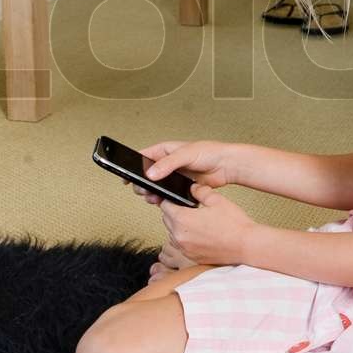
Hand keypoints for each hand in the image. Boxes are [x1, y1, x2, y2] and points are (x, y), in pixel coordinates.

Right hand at [124, 140, 240, 204]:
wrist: (227, 166)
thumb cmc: (210, 152)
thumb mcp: (186, 154)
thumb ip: (168, 164)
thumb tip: (151, 173)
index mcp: (164, 150)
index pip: (142, 157)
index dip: (131, 166)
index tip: (125, 177)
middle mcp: (167, 163)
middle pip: (145, 175)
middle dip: (141, 184)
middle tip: (143, 190)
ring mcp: (173, 176)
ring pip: (155, 187)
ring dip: (151, 193)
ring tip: (152, 197)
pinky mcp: (180, 187)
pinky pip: (167, 194)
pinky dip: (163, 199)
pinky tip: (163, 201)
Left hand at [159, 184, 255, 266]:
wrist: (246, 246)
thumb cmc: (234, 225)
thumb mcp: (217, 200)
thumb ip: (201, 191)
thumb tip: (193, 188)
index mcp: (183, 219)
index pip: (165, 206)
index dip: (170, 200)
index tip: (176, 200)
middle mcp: (180, 236)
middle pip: (166, 220)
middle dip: (175, 213)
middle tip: (189, 209)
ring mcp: (185, 249)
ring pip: (173, 234)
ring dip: (179, 227)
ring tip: (196, 223)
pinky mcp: (191, 257)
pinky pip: (182, 246)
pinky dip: (187, 239)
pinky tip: (201, 235)